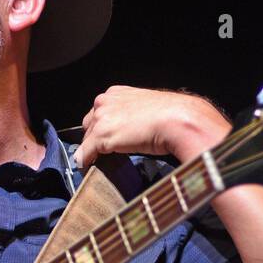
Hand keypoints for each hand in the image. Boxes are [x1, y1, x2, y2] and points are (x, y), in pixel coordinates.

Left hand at [74, 86, 231, 168]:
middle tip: (107, 151)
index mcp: (116, 93)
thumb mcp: (148, 109)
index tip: (107, 138)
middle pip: (89, 125)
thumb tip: (132, 131)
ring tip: (102, 161)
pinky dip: (86, 163)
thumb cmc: (172, 115)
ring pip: (86, 140)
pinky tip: (90, 168)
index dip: (102, 127)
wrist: (178, 120)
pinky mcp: (101, 136)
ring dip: (92, 151)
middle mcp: (105, 102)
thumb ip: (134, 116)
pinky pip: (84, 154)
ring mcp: (101, 118)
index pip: (99, 113)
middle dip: (96, 138)